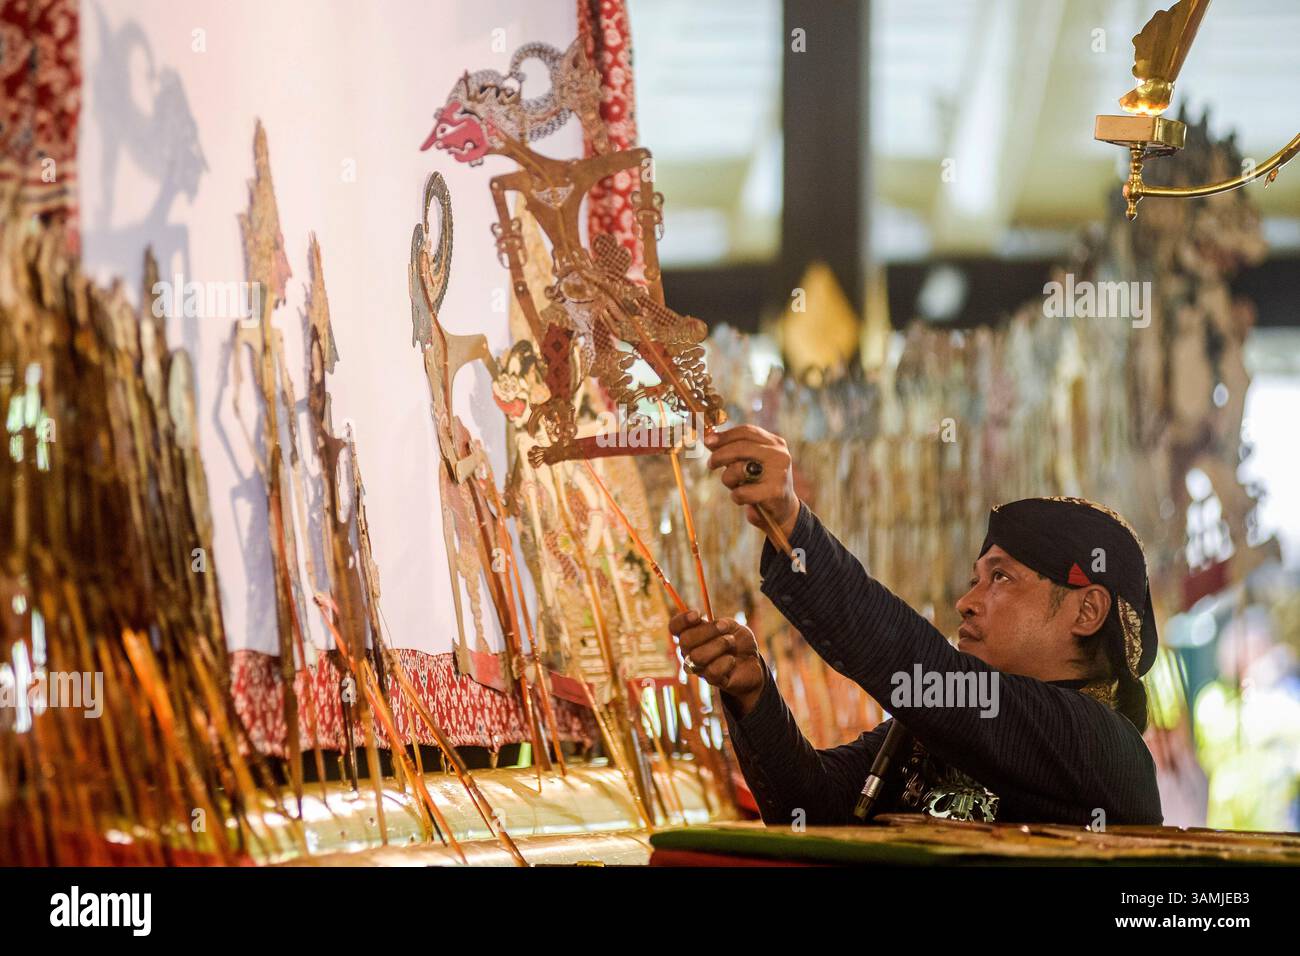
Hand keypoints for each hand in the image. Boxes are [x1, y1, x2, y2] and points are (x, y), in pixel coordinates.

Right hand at [669, 609, 764, 716]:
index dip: (682, 620)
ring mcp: (699, 667)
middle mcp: (689, 652)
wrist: (753, 661)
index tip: (698, 614)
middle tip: (724, 627)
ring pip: (697, 657)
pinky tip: (732, 660)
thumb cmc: (738, 641)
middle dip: (707, 631)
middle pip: (685, 641)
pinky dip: (726, 662)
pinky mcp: (711, 680)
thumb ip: (719, 624)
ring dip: (719, 645)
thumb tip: (708, 623)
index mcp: (691, 635)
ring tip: (731, 642)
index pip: (675, 627)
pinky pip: (712, 671)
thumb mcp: (731, 626)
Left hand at [703, 425, 799, 539]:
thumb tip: (708, 439)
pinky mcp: (775, 492)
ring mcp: (779, 473)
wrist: (784, 510)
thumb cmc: (760, 484)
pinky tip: (745, 499)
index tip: (708, 441)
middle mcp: (779, 455)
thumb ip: (732, 450)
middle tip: (710, 464)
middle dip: (719, 455)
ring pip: (738, 469)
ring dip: (728, 480)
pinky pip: (742, 492)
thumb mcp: (748, 463)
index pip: (746, 431)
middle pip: (741, 447)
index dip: (725, 436)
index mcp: (775, 443)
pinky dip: (736, 497)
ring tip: (736, 486)